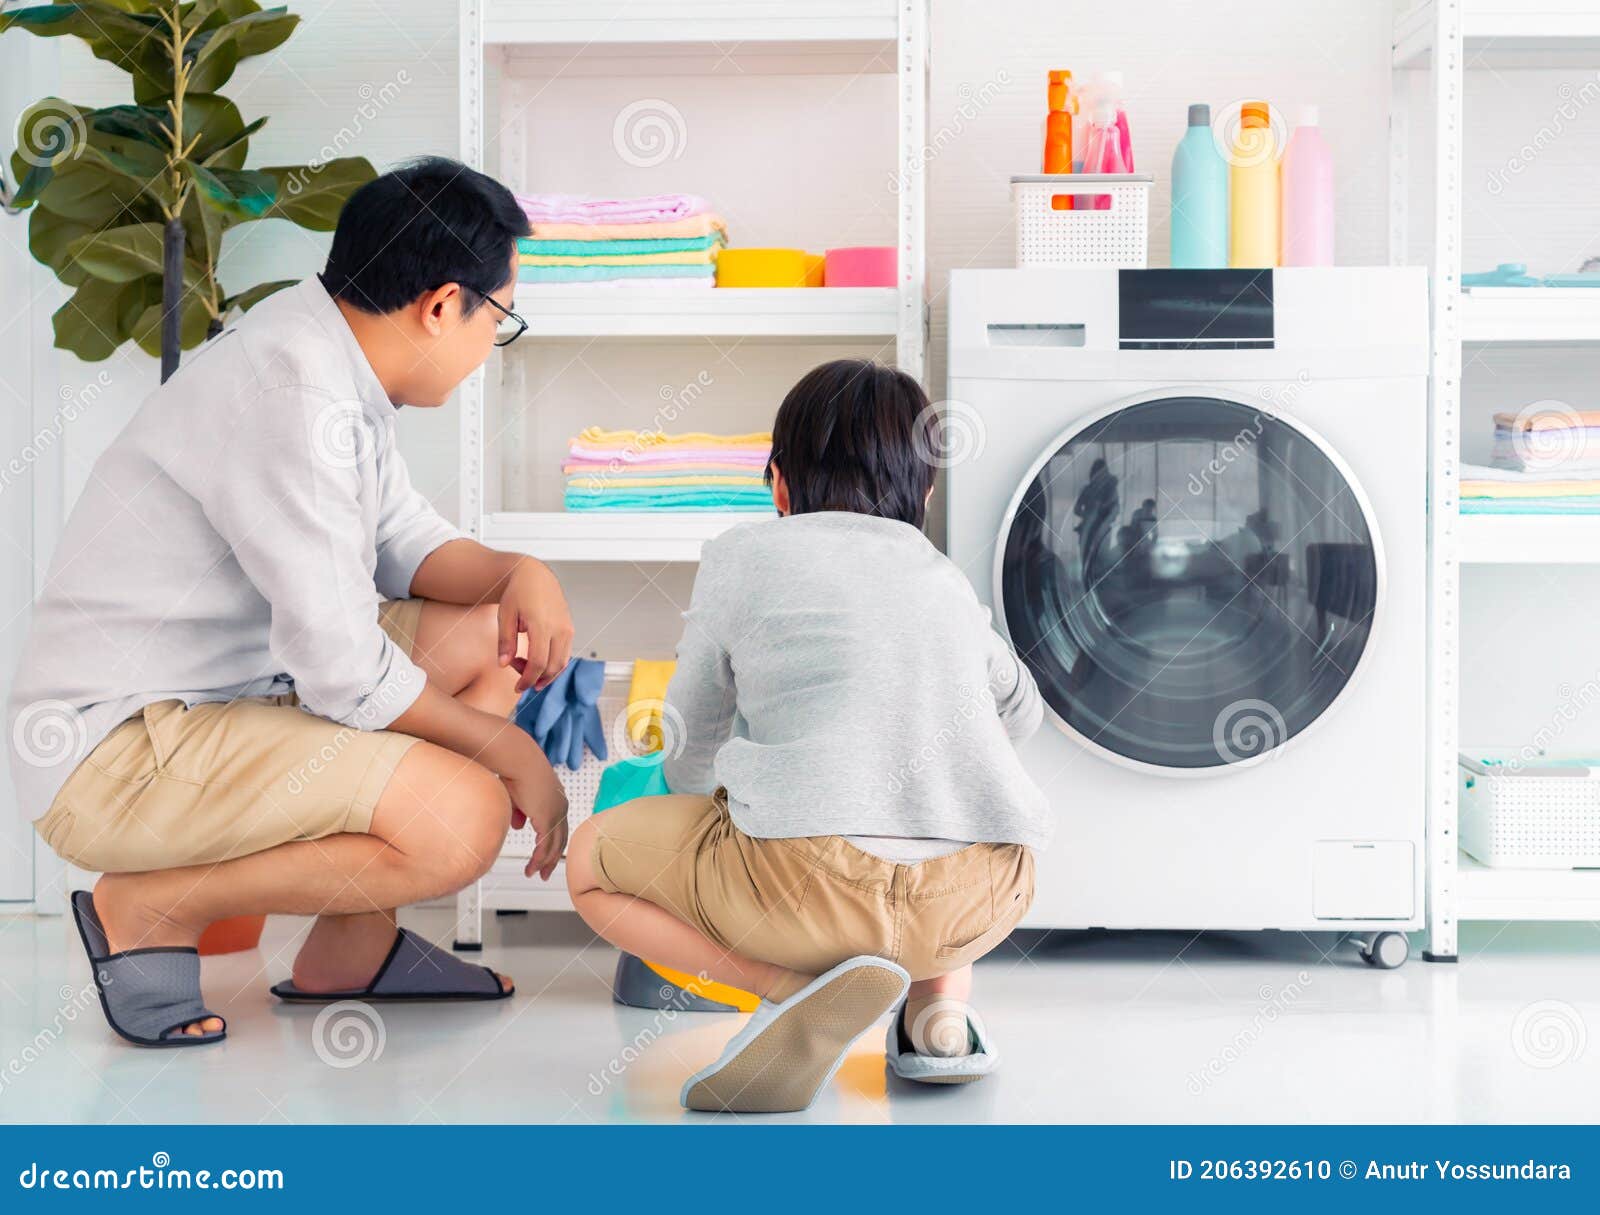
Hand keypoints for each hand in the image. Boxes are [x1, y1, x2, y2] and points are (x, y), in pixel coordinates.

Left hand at [497, 558, 573, 692]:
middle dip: (535, 678)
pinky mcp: (570, 629)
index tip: (517, 688)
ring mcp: (567, 629)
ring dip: (545, 674)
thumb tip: (503, 664)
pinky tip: (537, 663)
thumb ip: (505, 641)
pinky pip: (565, 655)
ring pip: (562, 663)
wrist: (535, 575)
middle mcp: (559, 628)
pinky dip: (553, 665)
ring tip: (527, 670)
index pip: (538, 662)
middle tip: (517, 675)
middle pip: (552, 666)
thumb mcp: (505, 614)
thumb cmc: (518, 593)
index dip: (528, 679)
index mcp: (541, 624)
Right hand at [501, 737, 567, 880]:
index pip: (558, 827)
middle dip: (552, 858)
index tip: (545, 856)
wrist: (517, 758)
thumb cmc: (515, 770)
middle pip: (561, 839)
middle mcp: (561, 807)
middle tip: (545, 873)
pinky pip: (545, 846)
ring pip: (554, 846)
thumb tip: (519, 825)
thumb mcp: (518, 795)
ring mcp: (556, 813)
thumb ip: (521, 812)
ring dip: (543, 863)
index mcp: (557, 799)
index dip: (552, 843)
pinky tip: (532, 868)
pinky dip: (539, 859)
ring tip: (534, 874)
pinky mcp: (547, 819)